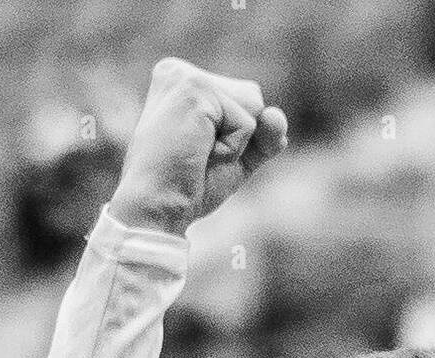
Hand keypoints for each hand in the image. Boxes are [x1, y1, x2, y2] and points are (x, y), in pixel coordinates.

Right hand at [108, 57, 287, 236]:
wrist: (158, 210)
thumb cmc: (189, 187)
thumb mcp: (235, 158)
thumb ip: (263, 135)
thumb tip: (276, 115)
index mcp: (182, 81)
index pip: (245, 98)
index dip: (236, 138)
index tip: (198, 153)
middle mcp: (179, 71)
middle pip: (253, 97)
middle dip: (239, 138)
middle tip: (198, 156)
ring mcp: (185, 76)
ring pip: (253, 106)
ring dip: (236, 144)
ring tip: (198, 154)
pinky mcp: (194, 89)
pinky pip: (247, 122)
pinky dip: (232, 149)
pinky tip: (199, 153)